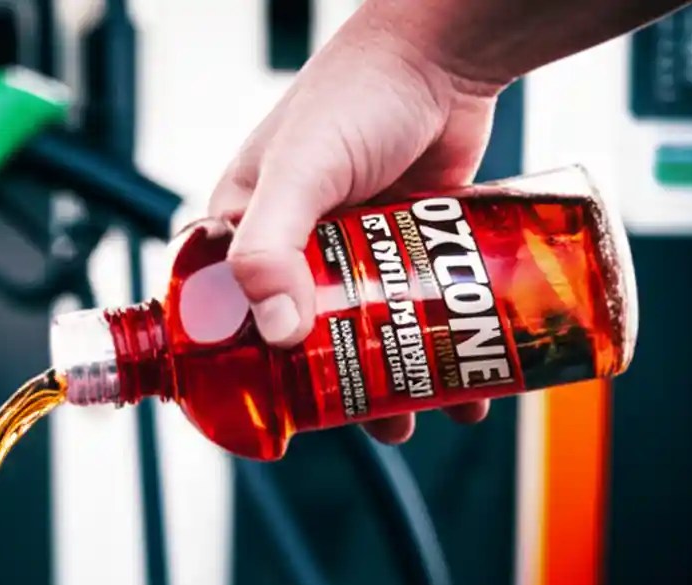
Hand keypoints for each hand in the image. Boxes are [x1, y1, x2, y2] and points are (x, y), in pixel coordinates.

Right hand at [209, 3, 501, 443]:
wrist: (444, 56)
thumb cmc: (357, 93)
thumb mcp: (300, 170)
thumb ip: (271, 248)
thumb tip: (281, 336)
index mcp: (246, 226)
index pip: (224, 312)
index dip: (243, 368)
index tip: (273, 415)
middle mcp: (297, 243)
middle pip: (303, 336)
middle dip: (333, 387)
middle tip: (368, 420)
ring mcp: (356, 249)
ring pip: (365, 332)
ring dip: (391, 379)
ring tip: (423, 412)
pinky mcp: (407, 248)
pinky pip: (415, 310)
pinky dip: (437, 347)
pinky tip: (467, 380)